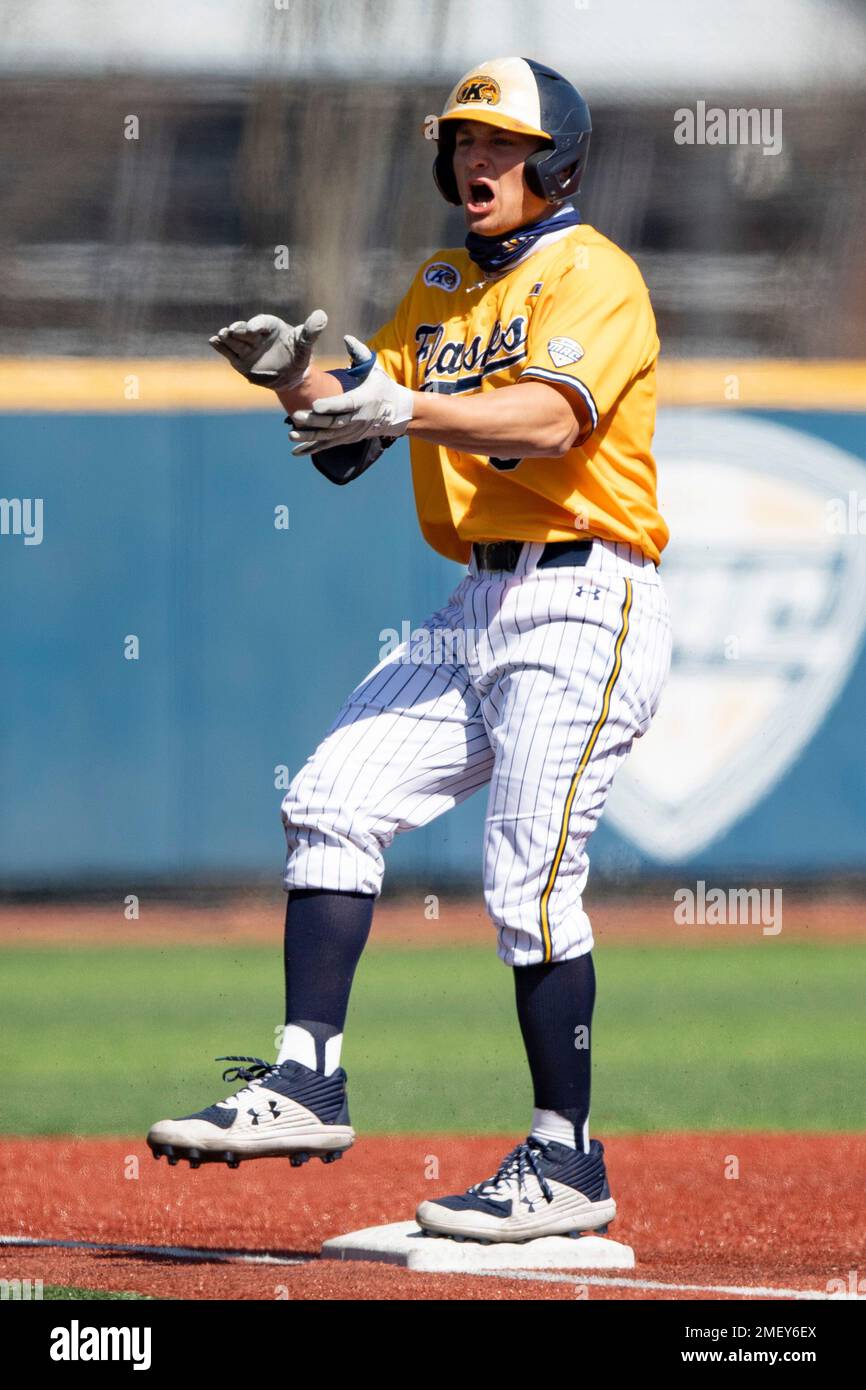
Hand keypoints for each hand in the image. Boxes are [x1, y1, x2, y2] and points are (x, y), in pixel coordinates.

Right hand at [209, 309, 327, 389]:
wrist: (289, 375)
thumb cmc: (298, 355)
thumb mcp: (305, 344)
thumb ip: (311, 331)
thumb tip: (322, 315)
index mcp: (271, 326)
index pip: (263, 322)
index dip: (257, 324)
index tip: (253, 327)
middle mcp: (256, 334)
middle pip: (245, 331)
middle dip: (238, 330)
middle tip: (231, 330)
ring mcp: (247, 347)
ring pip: (235, 341)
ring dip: (227, 337)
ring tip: (220, 335)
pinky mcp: (240, 360)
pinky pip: (229, 352)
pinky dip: (220, 347)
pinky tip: (212, 341)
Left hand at [289, 336, 413, 454]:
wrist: (396, 412)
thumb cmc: (382, 386)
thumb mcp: (375, 368)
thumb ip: (360, 353)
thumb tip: (346, 338)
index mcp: (364, 400)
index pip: (345, 404)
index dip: (330, 405)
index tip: (315, 404)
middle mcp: (358, 419)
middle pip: (334, 422)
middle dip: (315, 421)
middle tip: (296, 415)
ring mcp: (352, 432)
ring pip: (328, 436)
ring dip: (310, 437)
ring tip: (291, 435)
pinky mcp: (347, 439)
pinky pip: (328, 445)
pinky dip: (312, 449)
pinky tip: (295, 452)